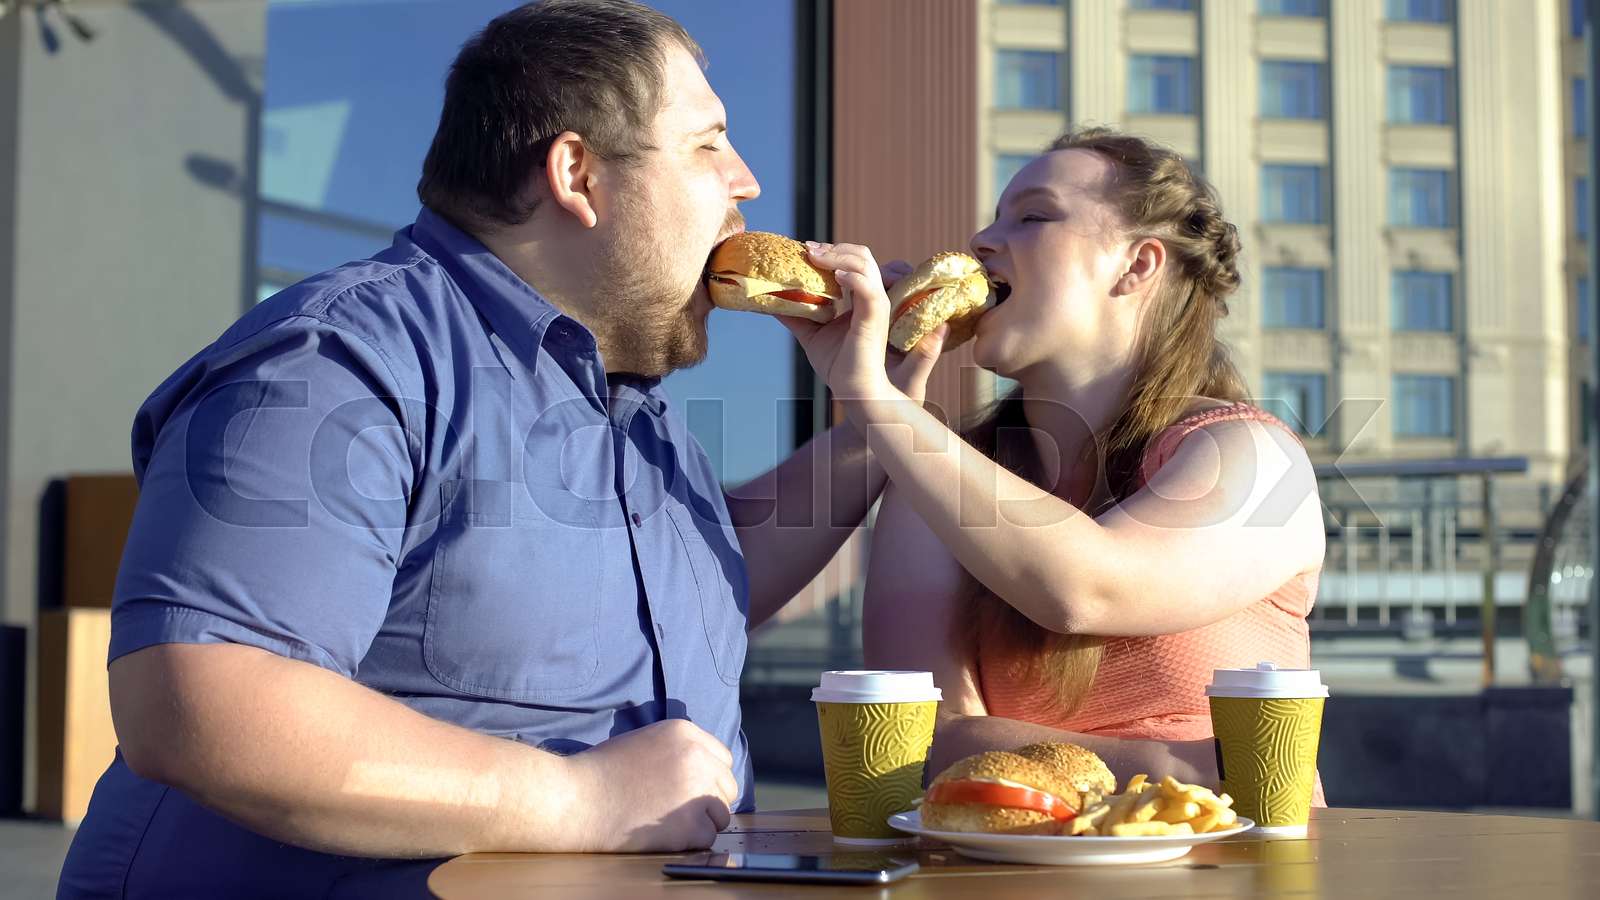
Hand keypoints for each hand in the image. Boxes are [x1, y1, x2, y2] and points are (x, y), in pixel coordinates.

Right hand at [565, 719, 738, 851]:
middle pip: (727, 786)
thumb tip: (707, 770)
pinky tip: (662, 834)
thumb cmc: (602, 773)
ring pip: (722, 814)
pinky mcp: (690, 824)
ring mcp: (696, 791)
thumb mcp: (645, 741)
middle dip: (708, 800)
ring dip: (702, 822)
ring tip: (667, 821)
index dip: (709, 777)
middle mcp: (697, 758)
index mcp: (685, 733)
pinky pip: (707, 838)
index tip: (691, 789)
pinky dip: (690, 842)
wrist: (576, 798)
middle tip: (678, 809)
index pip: (723, 758)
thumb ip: (679, 750)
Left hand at [778, 245, 945, 404]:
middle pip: (860, 255)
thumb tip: (769, 300)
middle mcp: (871, 297)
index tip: (805, 249)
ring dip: (837, 255)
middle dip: (833, 248)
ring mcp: (876, 305)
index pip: (851, 262)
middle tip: (807, 249)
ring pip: (864, 264)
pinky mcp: (875, 318)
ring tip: (814, 256)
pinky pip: (867, 288)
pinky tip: (834, 276)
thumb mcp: (811, 334)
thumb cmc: (839, 366)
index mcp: (860, 298)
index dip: (831, 251)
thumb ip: (796, 316)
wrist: (855, 392)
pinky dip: (851, 277)